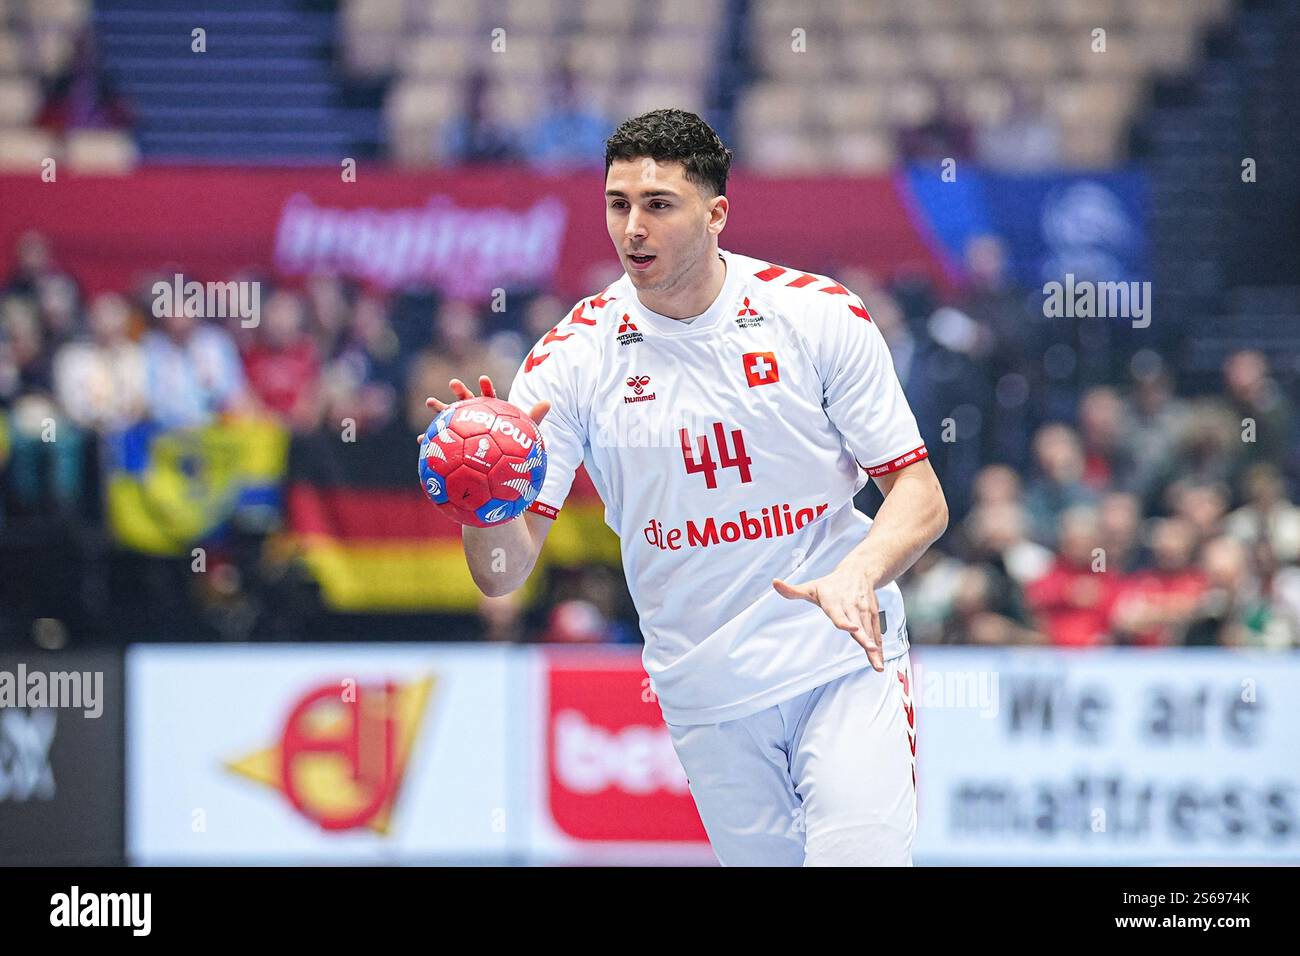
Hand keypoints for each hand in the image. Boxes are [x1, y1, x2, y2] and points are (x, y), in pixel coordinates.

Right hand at [415, 374, 549, 444]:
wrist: (499, 465)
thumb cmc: (512, 447)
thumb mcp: (525, 432)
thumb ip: (534, 417)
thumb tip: (548, 402)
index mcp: (492, 414)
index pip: (489, 398)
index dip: (486, 389)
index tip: (483, 379)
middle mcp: (476, 420)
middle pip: (467, 403)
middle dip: (460, 392)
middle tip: (454, 382)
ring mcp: (463, 431)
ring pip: (449, 418)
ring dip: (439, 410)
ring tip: (430, 402)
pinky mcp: (454, 445)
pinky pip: (441, 442)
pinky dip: (431, 440)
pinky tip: (422, 441)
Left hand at [772, 567, 884, 671]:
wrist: (858, 572)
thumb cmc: (831, 584)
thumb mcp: (811, 586)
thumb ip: (793, 591)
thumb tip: (774, 583)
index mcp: (834, 601)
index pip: (838, 613)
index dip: (844, 621)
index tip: (851, 627)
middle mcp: (851, 606)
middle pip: (858, 624)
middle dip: (864, 637)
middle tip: (870, 648)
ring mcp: (864, 611)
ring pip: (869, 631)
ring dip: (874, 648)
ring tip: (877, 664)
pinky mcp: (873, 615)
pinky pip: (876, 633)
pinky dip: (879, 647)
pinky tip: (878, 661)